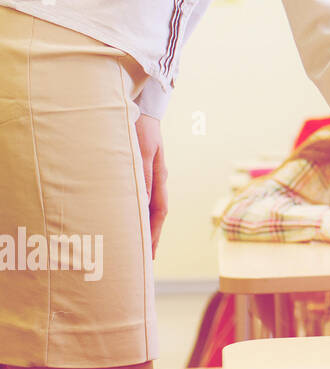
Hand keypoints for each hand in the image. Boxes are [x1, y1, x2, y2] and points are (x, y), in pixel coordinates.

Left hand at [134, 114, 167, 257]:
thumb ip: (143, 175)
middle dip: (151, 236)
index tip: (148, 254)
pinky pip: (142, 197)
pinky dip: (138, 212)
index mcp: (160, 177)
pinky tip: (130, 217)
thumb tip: (143, 202)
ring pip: (150, 207)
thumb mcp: (142, 151)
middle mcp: (157, 179)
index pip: (159, 212)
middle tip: (145, 259)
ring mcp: (151, 175)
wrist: (142, 108)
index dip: (153, 234)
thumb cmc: (140, 128)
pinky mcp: (142, 170)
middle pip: (157, 214)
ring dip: (145, 226)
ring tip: (138, 244)